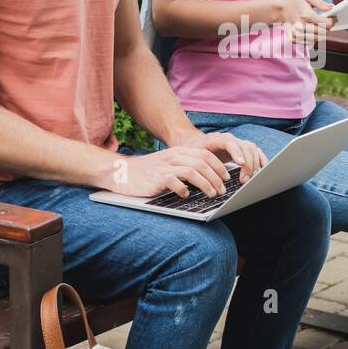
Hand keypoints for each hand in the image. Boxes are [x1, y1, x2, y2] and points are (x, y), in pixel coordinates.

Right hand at [97, 142, 244, 199]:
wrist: (120, 172)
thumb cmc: (146, 173)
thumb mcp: (167, 165)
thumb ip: (183, 168)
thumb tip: (204, 180)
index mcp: (177, 152)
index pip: (205, 155)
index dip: (219, 166)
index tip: (226, 178)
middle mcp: (173, 157)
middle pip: (203, 162)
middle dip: (217, 177)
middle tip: (222, 190)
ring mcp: (165, 167)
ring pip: (193, 171)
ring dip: (206, 184)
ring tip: (212, 194)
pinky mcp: (157, 178)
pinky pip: (176, 182)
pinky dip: (184, 189)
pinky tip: (187, 195)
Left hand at [166, 127, 267, 183]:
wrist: (195, 144)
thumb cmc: (194, 151)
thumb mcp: (194, 155)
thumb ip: (200, 162)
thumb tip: (205, 175)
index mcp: (218, 138)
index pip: (231, 143)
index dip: (237, 152)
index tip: (240, 163)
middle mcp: (231, 139)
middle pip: (245, 147)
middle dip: (248, 164)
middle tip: (243, 180)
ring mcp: (239, 143)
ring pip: (253, 150)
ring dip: (254, 165)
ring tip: (248, 179)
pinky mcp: (243, 149)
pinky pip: (256, 152)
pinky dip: (261, 160)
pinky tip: (262, 170)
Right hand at [272, 0, 336, 45]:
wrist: (281, 9)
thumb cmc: (296, 3)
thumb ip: (321, 2)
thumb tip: (331, 8)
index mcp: (306, 15)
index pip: (326, 24)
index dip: (332, 21)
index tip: (333, 18)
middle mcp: (301, 26)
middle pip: (323, 33)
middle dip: (328, 28)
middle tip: (326, 22)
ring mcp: (297, 34)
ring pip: (317, 39)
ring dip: (321, 34)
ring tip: (320, 26)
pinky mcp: (294, 39)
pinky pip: (309, 42)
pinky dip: (313, 38)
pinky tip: (312, 31)